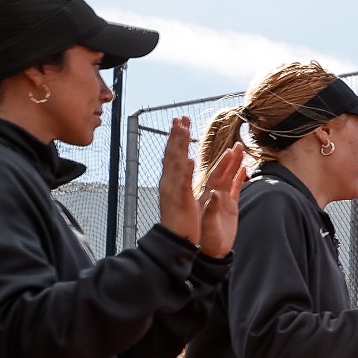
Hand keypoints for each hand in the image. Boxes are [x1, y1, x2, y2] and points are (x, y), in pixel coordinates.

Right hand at [156, 117, 200, 240]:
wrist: (175, 240)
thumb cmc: (179, 220)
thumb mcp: (179, 196)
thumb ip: (179, 181)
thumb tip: (179, 167)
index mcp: (171, 181)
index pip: (172, 155)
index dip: (175, 138)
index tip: (179, 122)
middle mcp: (169, 182)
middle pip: (172, 154)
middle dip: (176, 135)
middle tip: (181, 117)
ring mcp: (174, 190)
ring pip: (175, 164)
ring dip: (179, 145)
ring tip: (182, 129)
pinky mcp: (181, 200)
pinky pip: (183, 183)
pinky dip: (184, 171)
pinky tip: (188, 158)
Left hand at [194, 142, 245, 256]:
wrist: (211, 253)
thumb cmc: (206, 240)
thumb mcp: (207, 225)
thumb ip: (210, 209)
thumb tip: (215, 194)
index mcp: (207, 197)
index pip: (215, 176)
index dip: (222, 164)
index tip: (228, 151)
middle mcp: (215, 195)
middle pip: (224, 173)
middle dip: (230, 159)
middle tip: (238, 144)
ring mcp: (223, 201)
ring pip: (230, 178)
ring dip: (235, 165)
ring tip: (241, 151)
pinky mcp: (231, 208)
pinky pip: (236, 189)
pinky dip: (240, 179)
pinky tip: (244, 169)